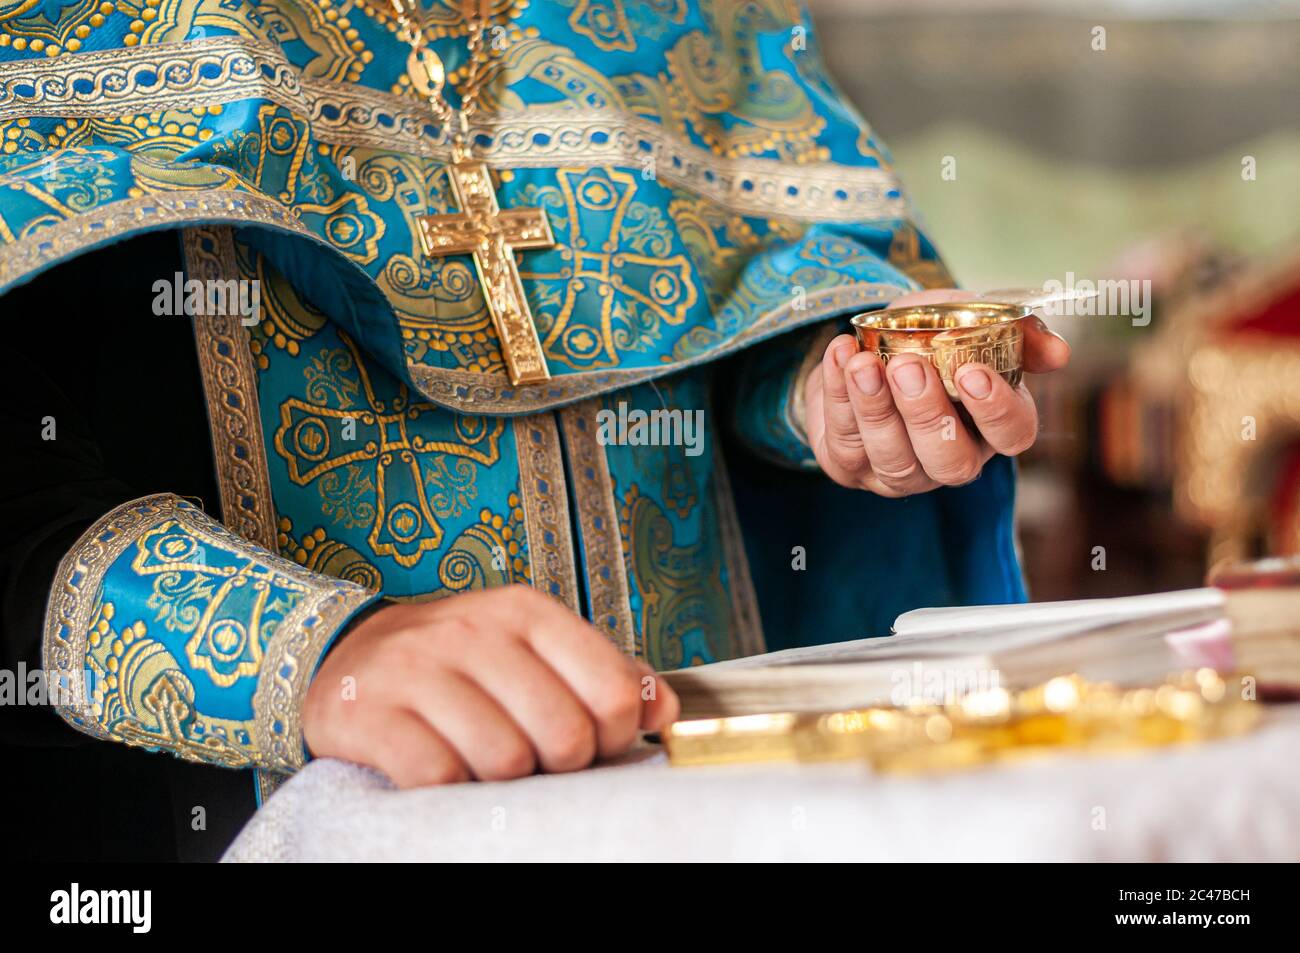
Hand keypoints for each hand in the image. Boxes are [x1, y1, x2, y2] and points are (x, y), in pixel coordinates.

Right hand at [302, 585, 678, 787]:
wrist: (346, 655)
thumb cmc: (460, 663)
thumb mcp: (532, 648)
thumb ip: (603, 674)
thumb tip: (665, 710)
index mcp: (527, 612)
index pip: (613, 694)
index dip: (613, 739)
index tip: (589, 744)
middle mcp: (473, 630)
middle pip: (564, 737)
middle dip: (557, 768)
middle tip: (533, 763)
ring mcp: (417, 669)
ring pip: (504, 762)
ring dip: (501, 783)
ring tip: (484, 765)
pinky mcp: (367, 713)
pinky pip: (437, 777)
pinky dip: (450, 792)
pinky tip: (442, 772)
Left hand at [805, 288, 1070, 496]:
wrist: (866, 348)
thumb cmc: (929, 340)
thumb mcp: (971, 321)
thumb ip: (1016, 330)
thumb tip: (1058, 352)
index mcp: (993, 427)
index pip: (1012, 435)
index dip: (995, 410)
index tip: (972, 372)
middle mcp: (951, 460)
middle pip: (949, 460)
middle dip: (926, 415)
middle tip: (907, 367)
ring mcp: (900, 472)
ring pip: (892, 458)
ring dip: (874, 408)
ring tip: (863, 362)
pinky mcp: (851, 467)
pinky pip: (844, 440)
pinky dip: (837, 394)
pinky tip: (839, 356)